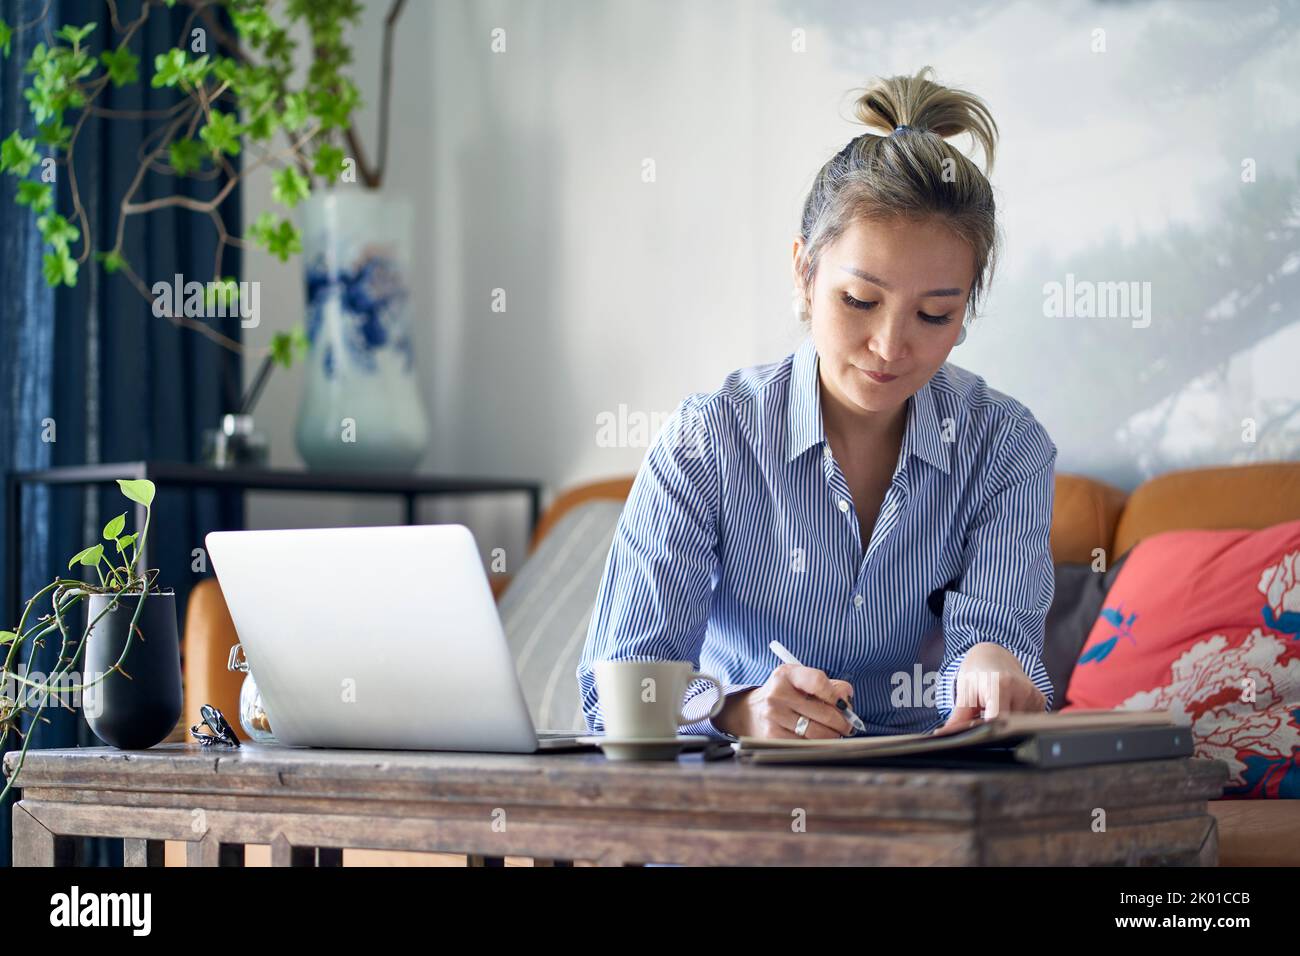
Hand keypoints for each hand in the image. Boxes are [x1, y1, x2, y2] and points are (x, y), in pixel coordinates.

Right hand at [713, 663, 854, 738]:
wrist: (753, 711)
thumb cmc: (787, 695)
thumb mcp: (802, 681)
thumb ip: (829, 686)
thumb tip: (847, 702)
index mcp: (787, 674)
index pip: (818, 682)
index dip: (836, 695)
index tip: (845, 706)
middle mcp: (777, 694)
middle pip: (823, 712)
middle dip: (842, 723)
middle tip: (848, 726)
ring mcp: (773, 716)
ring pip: (817, 733)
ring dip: (833, 737)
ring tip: (836, 734)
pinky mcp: (772, 736)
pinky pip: (806, 745)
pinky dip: (818, 746)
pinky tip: (819, 741)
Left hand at [935, 642, 1046, 734]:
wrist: (993, 655)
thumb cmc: (977, 674)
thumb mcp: (964, 694)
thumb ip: (958, 718)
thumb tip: (944, 737)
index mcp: (1001, 685)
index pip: (998, 719)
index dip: (988, 732)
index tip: (979, 737)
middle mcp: (1022, 690)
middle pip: (1009, 725)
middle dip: (996, 731)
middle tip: (984, 720)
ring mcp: (1034, 695)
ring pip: (1019, 726)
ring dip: (1006, 725)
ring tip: (994, 711)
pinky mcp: (1041, 701)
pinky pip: (1028, 722)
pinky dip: (1016, 721)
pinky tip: (1007, 710)